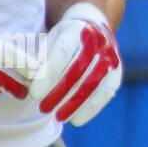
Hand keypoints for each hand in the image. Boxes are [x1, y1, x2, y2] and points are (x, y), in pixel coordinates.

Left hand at [28, 2, 121, 125]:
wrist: (93, 26)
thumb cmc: (62, 39)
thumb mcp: (48, 41)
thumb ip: (40, 60)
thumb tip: (29, 83)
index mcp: (76, 29)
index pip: (63, 50)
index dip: (50, 72)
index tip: (35, 94)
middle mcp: (98, 40)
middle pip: (80, 68)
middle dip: (60, 91)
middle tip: (43, 108)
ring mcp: (111, 54)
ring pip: (96, 81)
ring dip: (77, 103)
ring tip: (59, 118)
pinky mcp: (117, 70)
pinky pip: (108, 90)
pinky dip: (93, 107)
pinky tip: (77, 120)